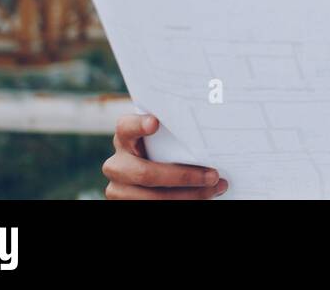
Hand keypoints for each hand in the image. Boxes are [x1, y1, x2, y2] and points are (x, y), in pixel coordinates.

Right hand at [102, 115, 227, 199]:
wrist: (152, 176)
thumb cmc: (163, 150)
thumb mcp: (162, 141)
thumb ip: (173, 136)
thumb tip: (209, 138)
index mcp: (125, 138)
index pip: (126, 128)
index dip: (138, 126)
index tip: (155, 122)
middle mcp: (116, 164)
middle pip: (145, 173)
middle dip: (183, 177)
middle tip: (212, 176)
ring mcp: (118, 188)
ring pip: (152, 197)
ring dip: (188, 195)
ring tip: (213, 190)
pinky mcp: (123, 204)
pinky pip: (153, 206)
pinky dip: (182, 201)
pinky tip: (202, 197)